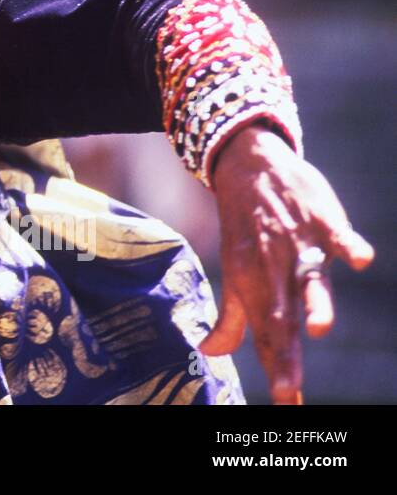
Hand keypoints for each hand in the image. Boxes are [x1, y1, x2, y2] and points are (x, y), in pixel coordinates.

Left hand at [202, 125, 373, 402]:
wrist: (247, 166)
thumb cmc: (246, 228)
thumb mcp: (236, 272)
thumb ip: (231, 316)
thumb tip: (212, 352)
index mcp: (255, 286)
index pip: (267, 338)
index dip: (277, 372)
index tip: (286, 405)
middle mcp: (275, 270)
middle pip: (283, 318)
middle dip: (286, 355)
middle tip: (288, 390)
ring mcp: (298, 243)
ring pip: (309, 278)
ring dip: (314, 301)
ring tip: (318, 328)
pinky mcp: (318, 218)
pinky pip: (336, 232)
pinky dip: (347, 244)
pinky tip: (360, 258)